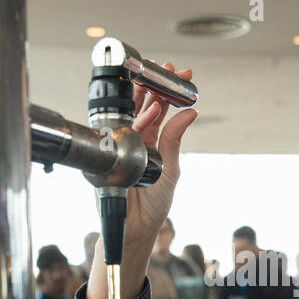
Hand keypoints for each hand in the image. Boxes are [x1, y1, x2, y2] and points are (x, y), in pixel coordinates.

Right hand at [88, 64, 197, 298]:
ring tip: (158, 84)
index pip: (161, 112)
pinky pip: (119, 130)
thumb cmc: (153, 205)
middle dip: (155, 86)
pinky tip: (150, 112)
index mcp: (153, 144)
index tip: (181, 76)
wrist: (133, 228)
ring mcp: (121, 145)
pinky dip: (134, 120)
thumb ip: (175, 141)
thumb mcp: (170, 170)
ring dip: (144, 97)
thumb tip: (190, 113)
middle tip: (168, 70)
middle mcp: (136, 141)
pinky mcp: (108, 153)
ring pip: (130, 114)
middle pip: (144, 107)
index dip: (169, 94)